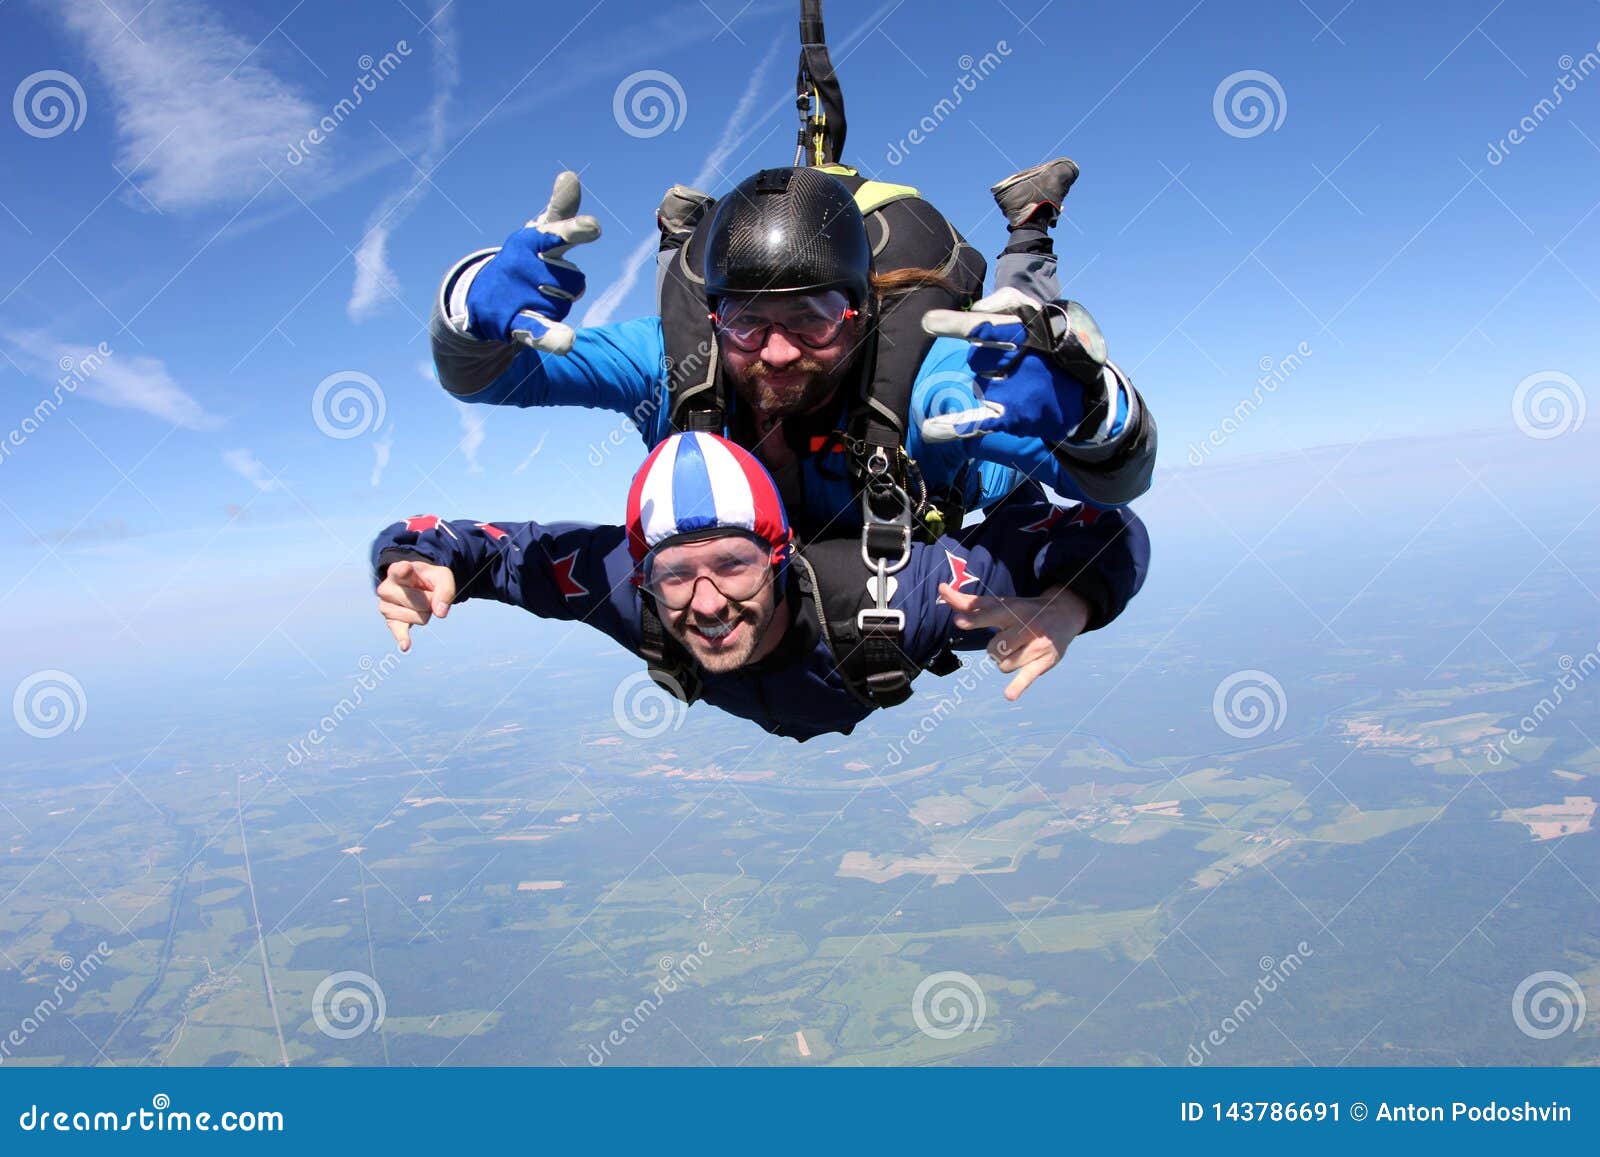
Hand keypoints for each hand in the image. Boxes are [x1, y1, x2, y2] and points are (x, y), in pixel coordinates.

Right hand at [377, 559, 457, 651]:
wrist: (417, 586)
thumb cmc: (428, 579)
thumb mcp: (442, 576)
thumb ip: (445, 590)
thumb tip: (440, 613)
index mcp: (399, 570)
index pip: (401, 571)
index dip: (404, 571)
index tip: (405, 569)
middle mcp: (387, 587)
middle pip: (420, 602)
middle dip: (430, 601)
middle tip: (424, 593)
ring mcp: (385, 605)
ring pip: (418, 617)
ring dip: (425, 613)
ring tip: (418, 602)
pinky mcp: (390, 621)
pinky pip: (399, 631)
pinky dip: (403, 638)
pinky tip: (406, 645)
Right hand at [465, 171, 600, 353]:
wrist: (480, 300)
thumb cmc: (523, 262)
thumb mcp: (540, 235)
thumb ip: (561, 211)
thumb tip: (570, 175)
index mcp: (532, 240)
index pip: (559, 234)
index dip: (576, 230)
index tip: (593, 227)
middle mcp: (524, 265)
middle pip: (574, 283)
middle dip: (567, 289)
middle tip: (543, 284)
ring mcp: (518, 293)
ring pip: (564, 307)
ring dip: (556, 309)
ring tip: (532, 300)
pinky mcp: (512, 322)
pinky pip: (539, 330)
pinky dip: (551, 337)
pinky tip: (566, 342)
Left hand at [919, 288, 1109, 442]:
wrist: (1084, 392)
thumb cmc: (1054, 344)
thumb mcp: (1039, 311)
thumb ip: (1006, 300)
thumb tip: (977, 308)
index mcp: (1032, 331)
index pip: (989, 327)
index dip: (959, 325)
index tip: (928, 322)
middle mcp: (1025, 361)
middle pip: (977, 360)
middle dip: (980, 357)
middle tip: (983, 350)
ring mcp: (1020, 391)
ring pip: (979, 385)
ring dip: (989, 383)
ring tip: (1018, 383)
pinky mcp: (1016, 416)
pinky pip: (977, 421)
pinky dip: (954, 426)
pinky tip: (930, 430)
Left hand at [938, 581, 1090, 700]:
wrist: (1064, 614)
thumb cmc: (1022, 610)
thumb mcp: (1001, 603)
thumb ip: (970, 602)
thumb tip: (941, 589)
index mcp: (1012, 610)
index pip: (989, 615)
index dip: (973, 619)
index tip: (958, 621)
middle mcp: (1026, 626)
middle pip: (994, 648)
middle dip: (995, 648)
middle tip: (1009, 640)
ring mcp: (1037, 645)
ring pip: (1004, 664)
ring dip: (1006, 662)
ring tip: (1019, 650)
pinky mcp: (1045, 662)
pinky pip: (1027, 677)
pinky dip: (1018, 686)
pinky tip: (1009, 695)